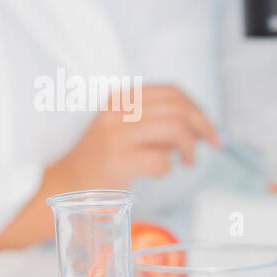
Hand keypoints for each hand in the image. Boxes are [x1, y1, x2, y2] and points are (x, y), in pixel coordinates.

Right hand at [45, 84, 218, 190]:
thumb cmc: (99, 160)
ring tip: (187, 161)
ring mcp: (116, 135)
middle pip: (178, 108)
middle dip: (203, 127)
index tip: (208, 128)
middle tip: (211, 144)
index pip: (172, 92)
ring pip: (175, 128)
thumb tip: (199, 127)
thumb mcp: (124, 129)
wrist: (65, 184)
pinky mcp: (117, 161)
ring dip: (190, 147)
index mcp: (121, 98)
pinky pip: (160, 159)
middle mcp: (118, 111)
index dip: (197, 108)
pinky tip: (160, 172)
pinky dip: (168, 167)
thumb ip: (156, 124)